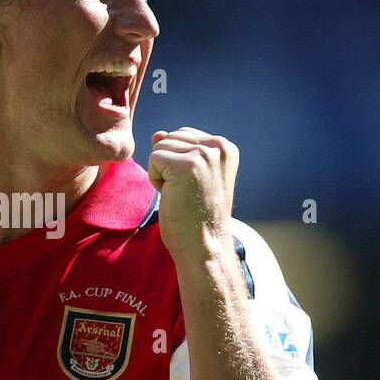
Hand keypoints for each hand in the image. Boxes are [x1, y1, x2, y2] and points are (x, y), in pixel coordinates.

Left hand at [147, 127, 238, 259]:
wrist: (204, 245)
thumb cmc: (196, 216)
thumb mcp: (191, 177)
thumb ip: (177, 151)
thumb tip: (157, 134)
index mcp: (226, 147)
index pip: (183, 135)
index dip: (177, 161)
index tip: (193, 186)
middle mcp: (219, 147)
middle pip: (169, 138)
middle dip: (168, 166)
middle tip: (185, 193)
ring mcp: (204, 155)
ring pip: (159, 147)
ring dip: (161, 174)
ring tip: (180, 194)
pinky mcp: (186, 166)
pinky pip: (154, 159)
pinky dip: (155, 180)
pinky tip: (173, 196)